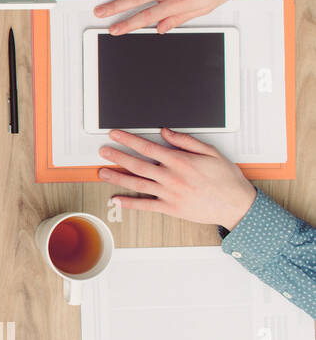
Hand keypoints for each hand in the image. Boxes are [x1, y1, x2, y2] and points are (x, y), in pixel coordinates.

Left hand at [99, 128, 256, 229]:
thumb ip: (186, 141)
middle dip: (117, 156)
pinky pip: (145, 205)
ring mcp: (169, 194)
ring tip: (102, 172)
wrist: (237, 205)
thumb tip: (166, 132)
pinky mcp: (170, 208)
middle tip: (103, 151)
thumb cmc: (226, 179)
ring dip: (117, 177)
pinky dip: (129, 203)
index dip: (128, 140)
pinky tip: (116, 199)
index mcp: (180, 161)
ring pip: (137, 184)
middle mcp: (171, 177)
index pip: (147, 148)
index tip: (115, 135)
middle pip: (137, 164)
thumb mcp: (211, 152)